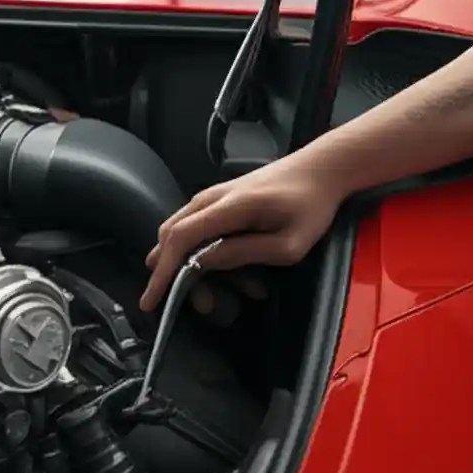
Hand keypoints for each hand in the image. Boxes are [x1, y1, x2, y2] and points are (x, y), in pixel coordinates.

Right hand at [140, 155, 345, 311]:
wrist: (320, 169)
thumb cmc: (310, 207)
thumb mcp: (288, 244)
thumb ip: (244, 253)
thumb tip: (203, 263)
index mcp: (228, 207)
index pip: (181, 239)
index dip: (163, 272)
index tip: (152, 301)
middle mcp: (210, 198)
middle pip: (170, 236)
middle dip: (175, 275)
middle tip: (204, 303)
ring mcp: (211, 196)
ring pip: (179, 233)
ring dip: (190, 265)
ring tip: (224, 289)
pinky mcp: (217, 199)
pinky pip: (193, 227)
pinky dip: (198, 252)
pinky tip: (222, 268)